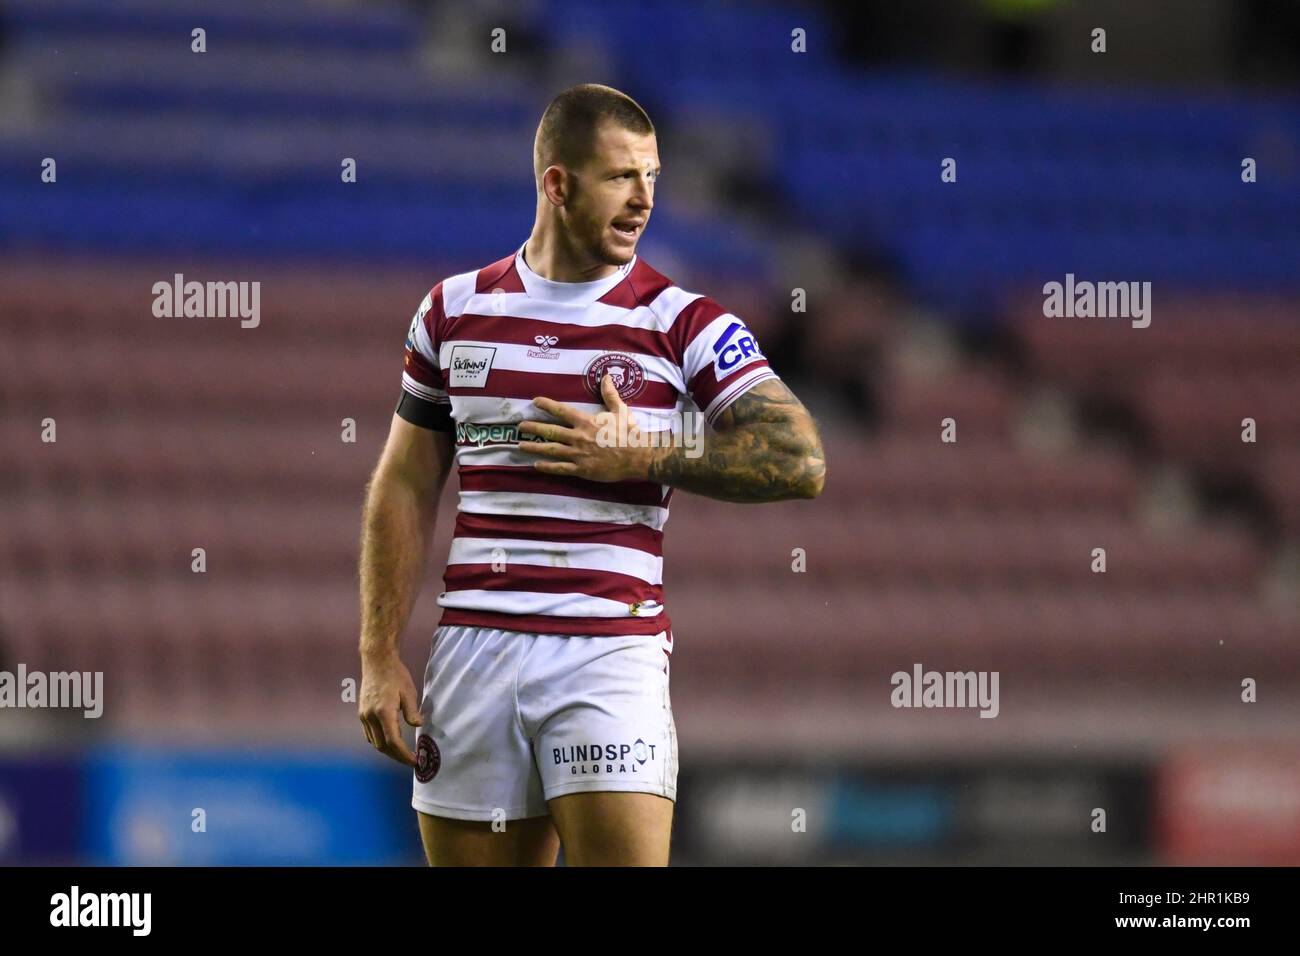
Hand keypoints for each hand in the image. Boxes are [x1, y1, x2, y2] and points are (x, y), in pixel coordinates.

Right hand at [358, 651, 422, 766]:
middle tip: (410, 760)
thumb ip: (412, 711)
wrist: (377, 661)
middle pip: (382, 746)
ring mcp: (364, 716)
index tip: (414, 761)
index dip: (404, 754)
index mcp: (384, 713)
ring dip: (387, 750)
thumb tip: (418, 725)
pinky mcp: (362, 713)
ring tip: (402, 754)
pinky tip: (389, 742)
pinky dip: (379, 741)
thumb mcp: (409, 692)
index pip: (393, 742)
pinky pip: (369, 734)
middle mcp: (371, 717)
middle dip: (396, 756)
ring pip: (374, 742)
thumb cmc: (395, 674)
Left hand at [516, 373, 651, 481]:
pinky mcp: (581, 469)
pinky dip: (547, 467)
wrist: (637, 457)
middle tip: (520, 427)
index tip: (535, 401)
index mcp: (586, 421)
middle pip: (550, 431)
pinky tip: (536, 466)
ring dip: (534, 448)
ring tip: (520, 446)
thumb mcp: (621, 410)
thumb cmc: (629, 433)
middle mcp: (578, 436)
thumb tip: (606, 376)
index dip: (547, 405)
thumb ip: (610, 394)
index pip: (561, 410)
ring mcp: (578, 454)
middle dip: (533, 428)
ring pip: (551, 449)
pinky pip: (560, 468)